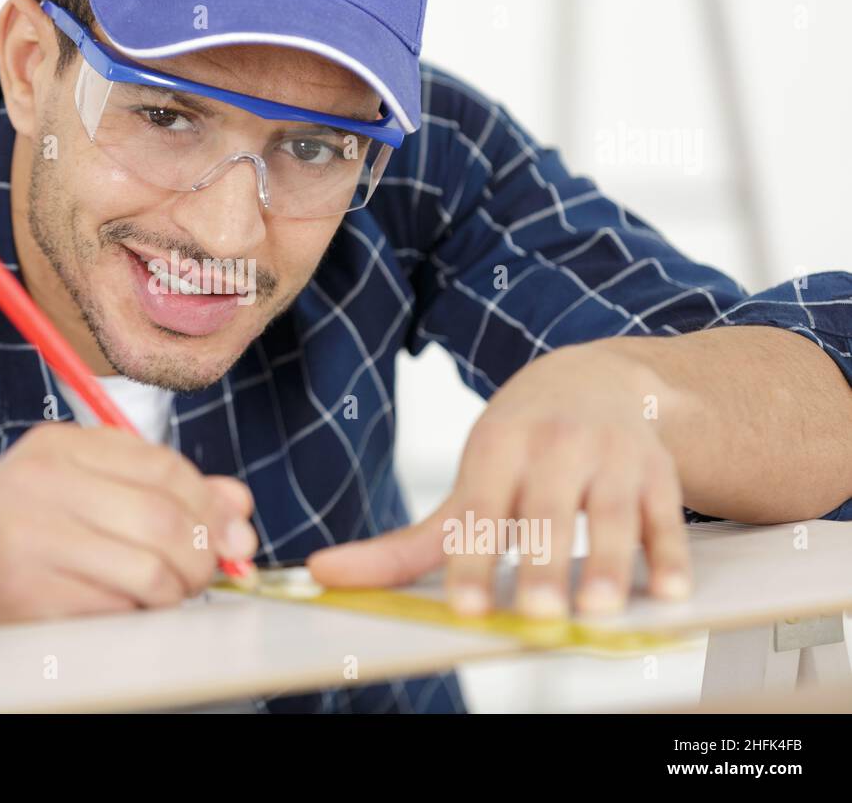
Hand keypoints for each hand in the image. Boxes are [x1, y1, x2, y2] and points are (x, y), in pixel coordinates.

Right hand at [0, 422, 256, 621]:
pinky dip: (137, 613)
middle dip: (203, 552)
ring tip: (172, 591)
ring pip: (149, 570)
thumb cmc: (17, 526)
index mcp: (59, 446)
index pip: (164, 466)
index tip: (231, 530)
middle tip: (208, 569)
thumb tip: (237, 505)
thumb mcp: (80, 483)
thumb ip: (158, 485)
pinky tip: (128, 605)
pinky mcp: (30, 596)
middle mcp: (43, 484)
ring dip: (178, 590)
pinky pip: (116, 608)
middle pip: (164, 518)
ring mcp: (33, 541)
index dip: (210, 503)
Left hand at [307, 344, 692, 616]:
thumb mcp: (467, 481)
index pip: (481, 512)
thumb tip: (323, 575)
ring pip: (609, 512)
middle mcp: (553, 445)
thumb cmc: (519, 445)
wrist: (596, 378)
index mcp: (495, 448)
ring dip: (606, 561)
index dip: (474, 561)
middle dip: (543, 560)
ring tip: (599, 609)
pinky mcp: (657, 471)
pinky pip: (666, 515)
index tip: (469, 607)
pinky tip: (668, 592)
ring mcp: (610, 455)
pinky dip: (670, 553)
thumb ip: (404, 544)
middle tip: (540, 612)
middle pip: (545, 510)